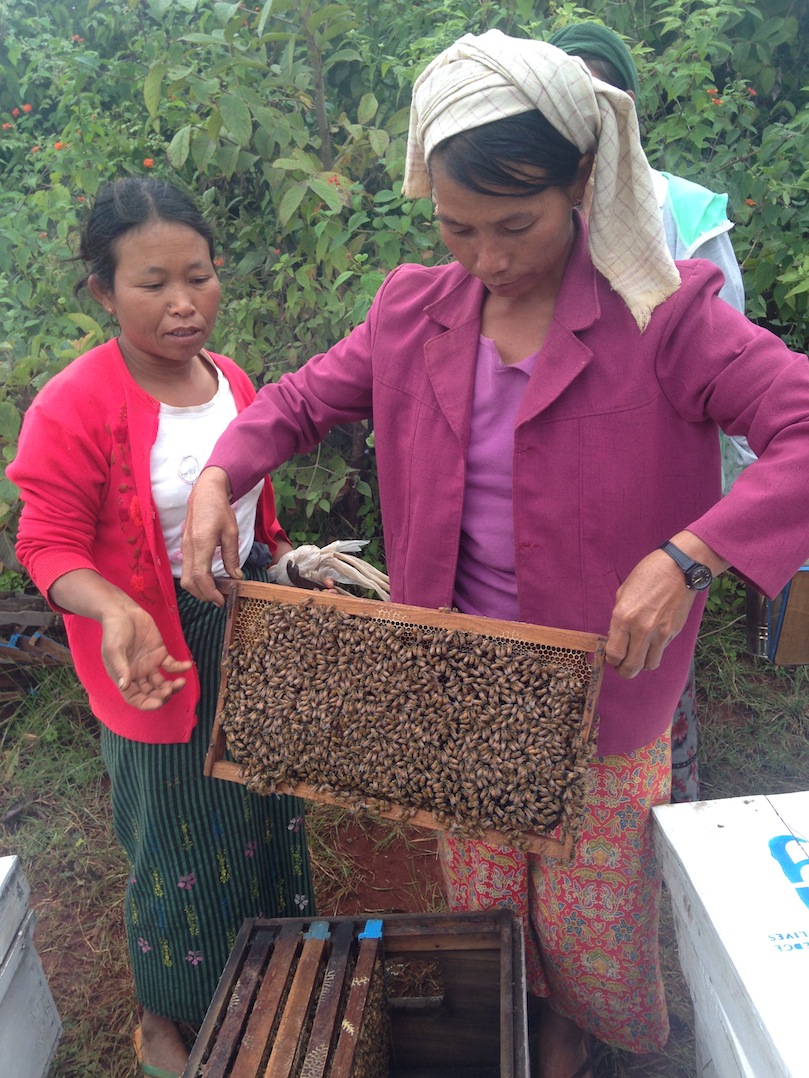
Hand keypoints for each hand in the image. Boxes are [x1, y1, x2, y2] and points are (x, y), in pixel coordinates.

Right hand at [101, 605, 192, 709]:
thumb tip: (125, 686)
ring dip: (172, 686)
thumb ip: (121, 668)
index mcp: (124, 677)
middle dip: (162, 695)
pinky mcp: (160, 653)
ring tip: (181, 682)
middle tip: (170, 689)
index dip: (147, 704)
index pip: (135, 698)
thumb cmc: (114, 631)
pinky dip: (180, 667)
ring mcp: (150, 665)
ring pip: (163, 682)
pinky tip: (187, 666)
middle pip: (152, 693)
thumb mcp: (114, 650)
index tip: (159, 702)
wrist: (122, 611)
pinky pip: (171, 665)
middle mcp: (138, 674)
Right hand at [180, 466, 238, 605]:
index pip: (200, 577)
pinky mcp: (184, 547)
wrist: (205, 492)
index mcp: (201, 544)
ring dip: (198, 589)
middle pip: (188, 582)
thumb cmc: (220, 509)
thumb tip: (236, 577)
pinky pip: (186, 569)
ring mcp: (184, 548)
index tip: (222, 600)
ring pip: (185, 578)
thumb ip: (232, 556)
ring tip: (216, 590)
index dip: (210, 592)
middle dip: (203, 595)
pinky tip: (210, 578)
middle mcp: (188, 548)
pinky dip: (196, 579)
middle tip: (220, 598)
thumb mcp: (231, 532)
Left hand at [605, 549, 697, 677]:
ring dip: (641, 665)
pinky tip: (651, 642)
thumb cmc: (648, 575)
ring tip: (637, 657)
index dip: (611, 660)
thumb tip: (615, 638)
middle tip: (622, 667)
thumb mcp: (623, 594)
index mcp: (623, 618)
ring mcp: (660, 633)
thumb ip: (618, 619)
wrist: (679, 569)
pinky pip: (661, 651)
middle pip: (631, 667)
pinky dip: (654, 652)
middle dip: (624, 671)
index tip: (611, 658)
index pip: (614, 654)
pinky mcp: (673, 633)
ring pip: (649, 665)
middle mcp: (641, 629)